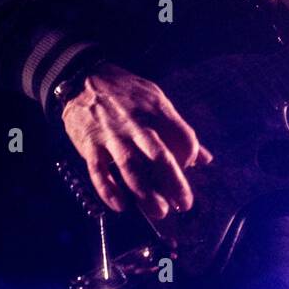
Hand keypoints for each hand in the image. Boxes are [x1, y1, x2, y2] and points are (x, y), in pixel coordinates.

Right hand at [60, 62, 211, 219]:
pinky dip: (109, 190)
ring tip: (159, 211)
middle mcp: (136, 123)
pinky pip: (99, 171)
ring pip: (130, 167)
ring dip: (145, 192)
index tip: (189, 168)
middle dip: (174, 183)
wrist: (82, 77)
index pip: (183, 136)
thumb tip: (205, 158)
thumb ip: (180, 130)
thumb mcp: (156, 99)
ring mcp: (111, 135)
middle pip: (159, 156)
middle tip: (184, 204)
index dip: (190, 155)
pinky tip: (121, 205)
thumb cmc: (125, 92)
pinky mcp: (90, 144)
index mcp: (156, 109)